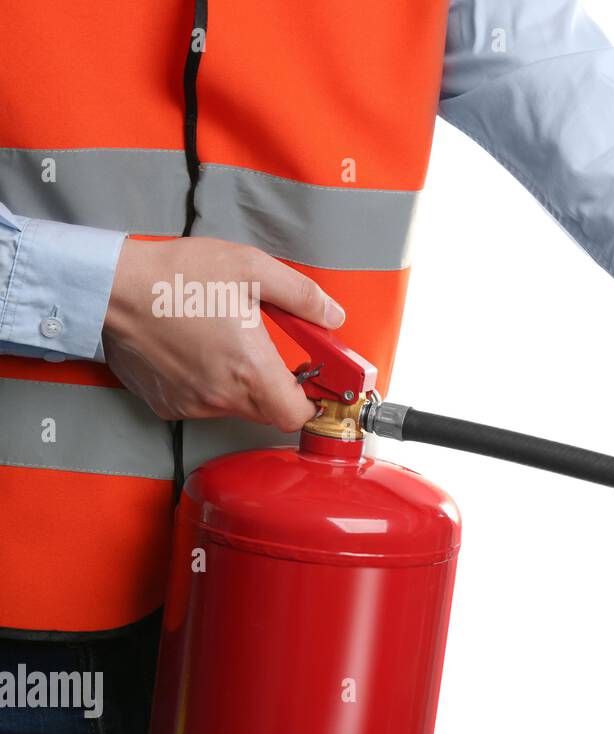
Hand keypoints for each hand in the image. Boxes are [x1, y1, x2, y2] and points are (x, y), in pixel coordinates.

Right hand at [103, 237, 344, 431]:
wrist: (112, 288)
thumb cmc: (176, 277)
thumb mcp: (251, 269)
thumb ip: (301, 296)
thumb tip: (332, 316)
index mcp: (249, 369)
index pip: (296, 415)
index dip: (312, 401)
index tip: (313, 380)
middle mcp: (221, 396)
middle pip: (269, 413)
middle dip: (280, 388)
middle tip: (273, 353)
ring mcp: (191, 403)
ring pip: (236, 407)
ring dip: (243, 384)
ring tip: (227, 342)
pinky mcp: (167, 404)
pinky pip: (203, 404)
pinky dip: (209, 385)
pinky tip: (198, 352)